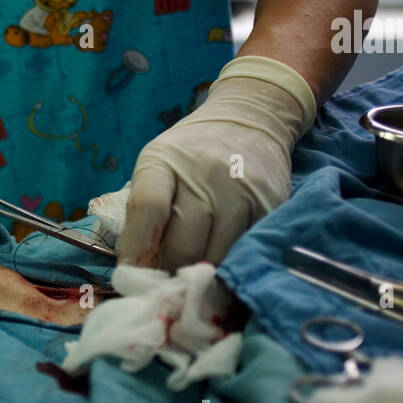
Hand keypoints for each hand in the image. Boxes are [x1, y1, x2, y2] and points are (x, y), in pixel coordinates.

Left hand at [119, 56, 315, 269]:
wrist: (250, 118)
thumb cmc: (191, 152)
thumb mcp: (158, 165)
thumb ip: (143, 211)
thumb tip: (135, 269)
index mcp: (165, 161)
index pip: (147, 209)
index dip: (137, 250)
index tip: (133, 276)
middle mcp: (205, 172)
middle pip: (182, 244)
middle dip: (169, 271)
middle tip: (165, 284)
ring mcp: (241, 189)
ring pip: (215, 256)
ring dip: (200, 274)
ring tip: (191, 276)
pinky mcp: (270, 205)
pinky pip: (243, 251)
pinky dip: (228, 264)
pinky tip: (219, 261)